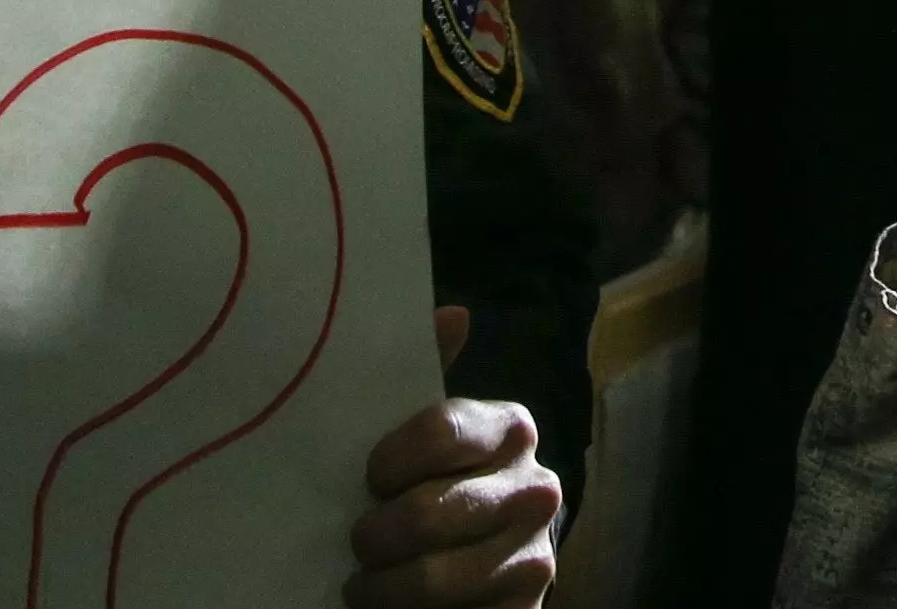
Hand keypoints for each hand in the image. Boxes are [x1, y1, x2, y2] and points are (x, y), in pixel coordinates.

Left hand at [343, 309, 564, 607]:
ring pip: (430, 578)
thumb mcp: (425, 440)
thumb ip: (429, 376)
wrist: (477, 581)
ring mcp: (536, 556)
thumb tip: (454, 314)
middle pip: (427, 512)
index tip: (368, 479)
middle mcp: (536, 488)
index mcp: (511, 430)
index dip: (388, 461)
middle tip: (360, 542)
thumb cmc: (434, 494)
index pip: (440, 430)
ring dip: (381, 589)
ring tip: (368, 585)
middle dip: (374, 536)